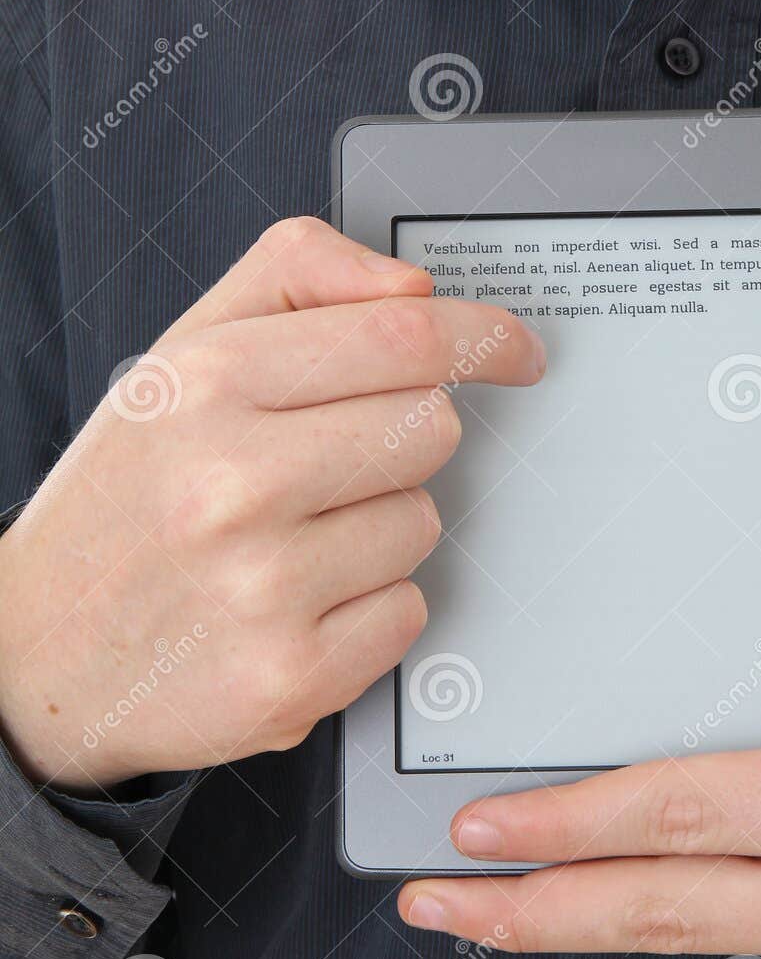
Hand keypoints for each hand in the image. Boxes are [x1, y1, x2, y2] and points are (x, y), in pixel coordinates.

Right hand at [0, 218, 544, 791]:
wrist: (38, 650)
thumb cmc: (130, 496)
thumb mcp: (181, 356)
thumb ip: (297, 280)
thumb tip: (417, 289)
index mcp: (207, 385)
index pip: (403, 336)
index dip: (482, 336)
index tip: (515, 349)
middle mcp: (233, 484)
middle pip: (429, 429)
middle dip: (398, 440)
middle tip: (324, 468)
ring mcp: (265, 588)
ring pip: (424, 524)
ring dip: (378, 529)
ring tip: (288, 544)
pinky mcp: (292, 678)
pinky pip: (407, 612)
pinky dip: (366, 610)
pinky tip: (294, 606)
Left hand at [398, 624, 760, 958]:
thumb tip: (709, 690)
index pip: (681, 810)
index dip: (568, 825)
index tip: (482, 830)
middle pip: (655, 910)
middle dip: (527, 912)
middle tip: (436, 901)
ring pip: (686, 939)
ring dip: (576, 926)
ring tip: (491, 914)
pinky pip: (746, 941)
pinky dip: (671, 920)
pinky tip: (617, 900)